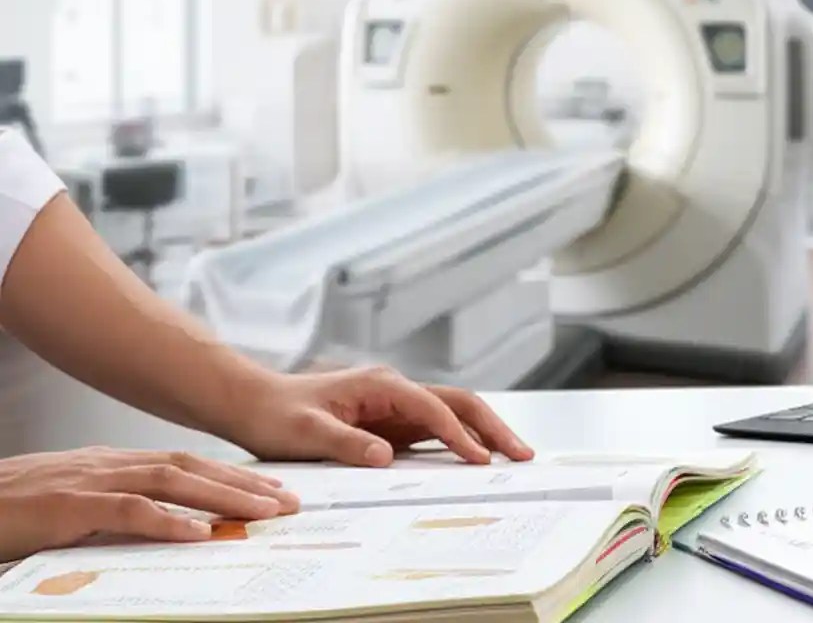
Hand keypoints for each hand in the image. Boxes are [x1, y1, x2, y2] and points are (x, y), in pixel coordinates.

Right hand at [0, 447, 299, 562]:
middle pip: (190, 466)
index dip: (230, 474)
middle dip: (243, 482)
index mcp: (111, 464)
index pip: (184, 463)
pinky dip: (169, 521)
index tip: (271, 488)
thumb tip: (165, 526)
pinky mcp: (68, 506)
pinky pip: (128, 512)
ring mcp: (89, 482)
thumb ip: (115, 510)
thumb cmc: (11, 510)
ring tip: (263, 512)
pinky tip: (200, 534)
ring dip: (222, 496)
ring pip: (170, 482)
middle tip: (288, 499)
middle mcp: (108, 464)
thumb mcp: (73, 506)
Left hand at [229, 367, 534, 466]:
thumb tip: (387, 456)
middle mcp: (395, 390)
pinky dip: (462, 443)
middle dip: (492, 428)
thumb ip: (346, 443)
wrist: (255, 404)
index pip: (433, 408)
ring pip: (454, 415)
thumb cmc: (276, 415)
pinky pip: (436, 432)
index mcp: (380, 385)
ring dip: (484, 434)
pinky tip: (479, 462)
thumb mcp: (305, 433)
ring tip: (514, 458)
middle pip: (458, 403)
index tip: (480, 460)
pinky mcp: (393, 423)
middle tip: (523, 454)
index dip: (459, 435)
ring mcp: (397, 406)